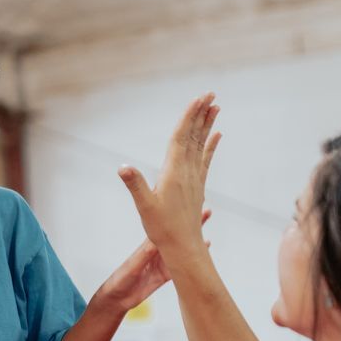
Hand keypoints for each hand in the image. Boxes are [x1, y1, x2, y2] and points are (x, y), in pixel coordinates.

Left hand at [98, 210, 211, 311]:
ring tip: (207, 234)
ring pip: (182, 250)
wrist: (117, 298)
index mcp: (148, 245)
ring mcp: (163, 263)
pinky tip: (202, 256)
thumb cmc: (119, 279)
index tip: (188, 206)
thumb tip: (155, 242)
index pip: (165, 226)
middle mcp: (158, 251)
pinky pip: (182, 267)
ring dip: (194, 242)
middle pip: (177, 235)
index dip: (176, 216)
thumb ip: (143, 255)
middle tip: (207, 212)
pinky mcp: (166, 275)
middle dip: (190, 224)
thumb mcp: (132, 267)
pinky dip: (193, 261)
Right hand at [118, 94, 220, 253]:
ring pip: (201, 144)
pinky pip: (205, 159)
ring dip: (207, 124)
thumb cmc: (162, 228)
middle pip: (195, 136)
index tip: (198, 98)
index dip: (189, 116)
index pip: (182, 137)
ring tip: (215, 107)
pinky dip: (210, 145)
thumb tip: (123, 167)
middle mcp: (187, 171)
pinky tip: (216, 135)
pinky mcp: (197, 186)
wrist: (183, 247)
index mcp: (174, 171)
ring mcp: (194, 178)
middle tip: (210, 93)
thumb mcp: (145, 206)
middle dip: (201, 113)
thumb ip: (135, 185)